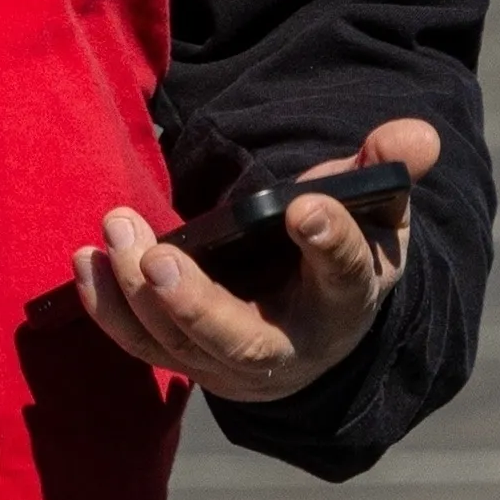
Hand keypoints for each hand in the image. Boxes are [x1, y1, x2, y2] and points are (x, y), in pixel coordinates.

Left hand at [71, 119, 440, 403]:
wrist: (315, 320)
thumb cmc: (343, 248)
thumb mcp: (376, 210)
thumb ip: (386, 167)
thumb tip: (414, 137)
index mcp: (347, 300)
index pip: (345, 276)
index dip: (331, 244)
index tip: (306, 206)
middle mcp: (290, 345)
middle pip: (240, 341)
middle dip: (196, 303)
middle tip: (160, 258)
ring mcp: (231, 363)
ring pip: (178, 344)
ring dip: (138, 291)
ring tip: (114, 229)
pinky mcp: (187, 360)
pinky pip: (141, 344)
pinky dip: (108, 308)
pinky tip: (84, 260)